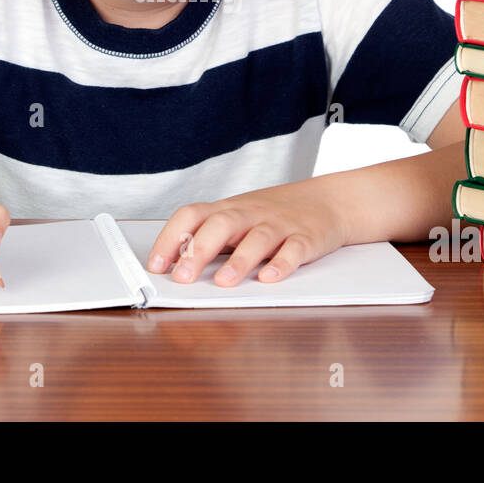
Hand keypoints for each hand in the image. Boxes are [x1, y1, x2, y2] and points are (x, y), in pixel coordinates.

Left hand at [145, 180, 350, 286]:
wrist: (327, 201)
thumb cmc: (274, 214)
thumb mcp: (238, 218)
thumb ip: (210, 238)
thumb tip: (172, 266)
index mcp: (228, 210)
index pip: (191, 215)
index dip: (170, 238)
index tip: (156, 265)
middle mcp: (250, 214)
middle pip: (220, 224)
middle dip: (198, 250)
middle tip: (182, 277)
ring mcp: (279, 225)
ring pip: (257, 239)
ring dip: (239, 261)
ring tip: (224, 282)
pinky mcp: (306, 238)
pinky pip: (293, 250)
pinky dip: (282, 263)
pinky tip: (270, 278)